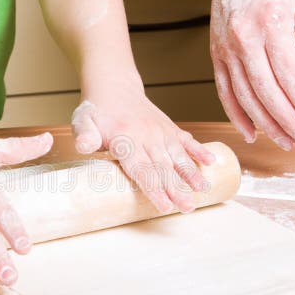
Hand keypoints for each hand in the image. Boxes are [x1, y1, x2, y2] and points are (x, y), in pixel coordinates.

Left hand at [71, 81, 214, 213]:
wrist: (113, 86)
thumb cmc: (96, 111)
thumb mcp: (82, 122)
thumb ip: (84, 135)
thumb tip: (84, 146)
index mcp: (125, 139)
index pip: (140, 168)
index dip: (153, 188)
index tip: (164, 206)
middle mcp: (147, 135)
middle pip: (163, 168)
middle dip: (176, 189)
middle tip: (187, 208)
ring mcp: (160, 131)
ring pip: (178, 156)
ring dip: (191, 173)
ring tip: (203, 190)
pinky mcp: (169, 128)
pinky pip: (186, 139)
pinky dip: (199, 150)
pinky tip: (211, 162)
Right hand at [209, 0, 294, 149]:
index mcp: (272, 25)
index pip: (290, 76)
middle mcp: (245, 40)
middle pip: (267, 92)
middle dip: (287, 121)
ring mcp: (226, 49)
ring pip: (245, 97)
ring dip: (266, 124)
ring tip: (284, 141)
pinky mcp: (215, 55)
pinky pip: (224, 92)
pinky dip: (236, 116)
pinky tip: (252, 133)